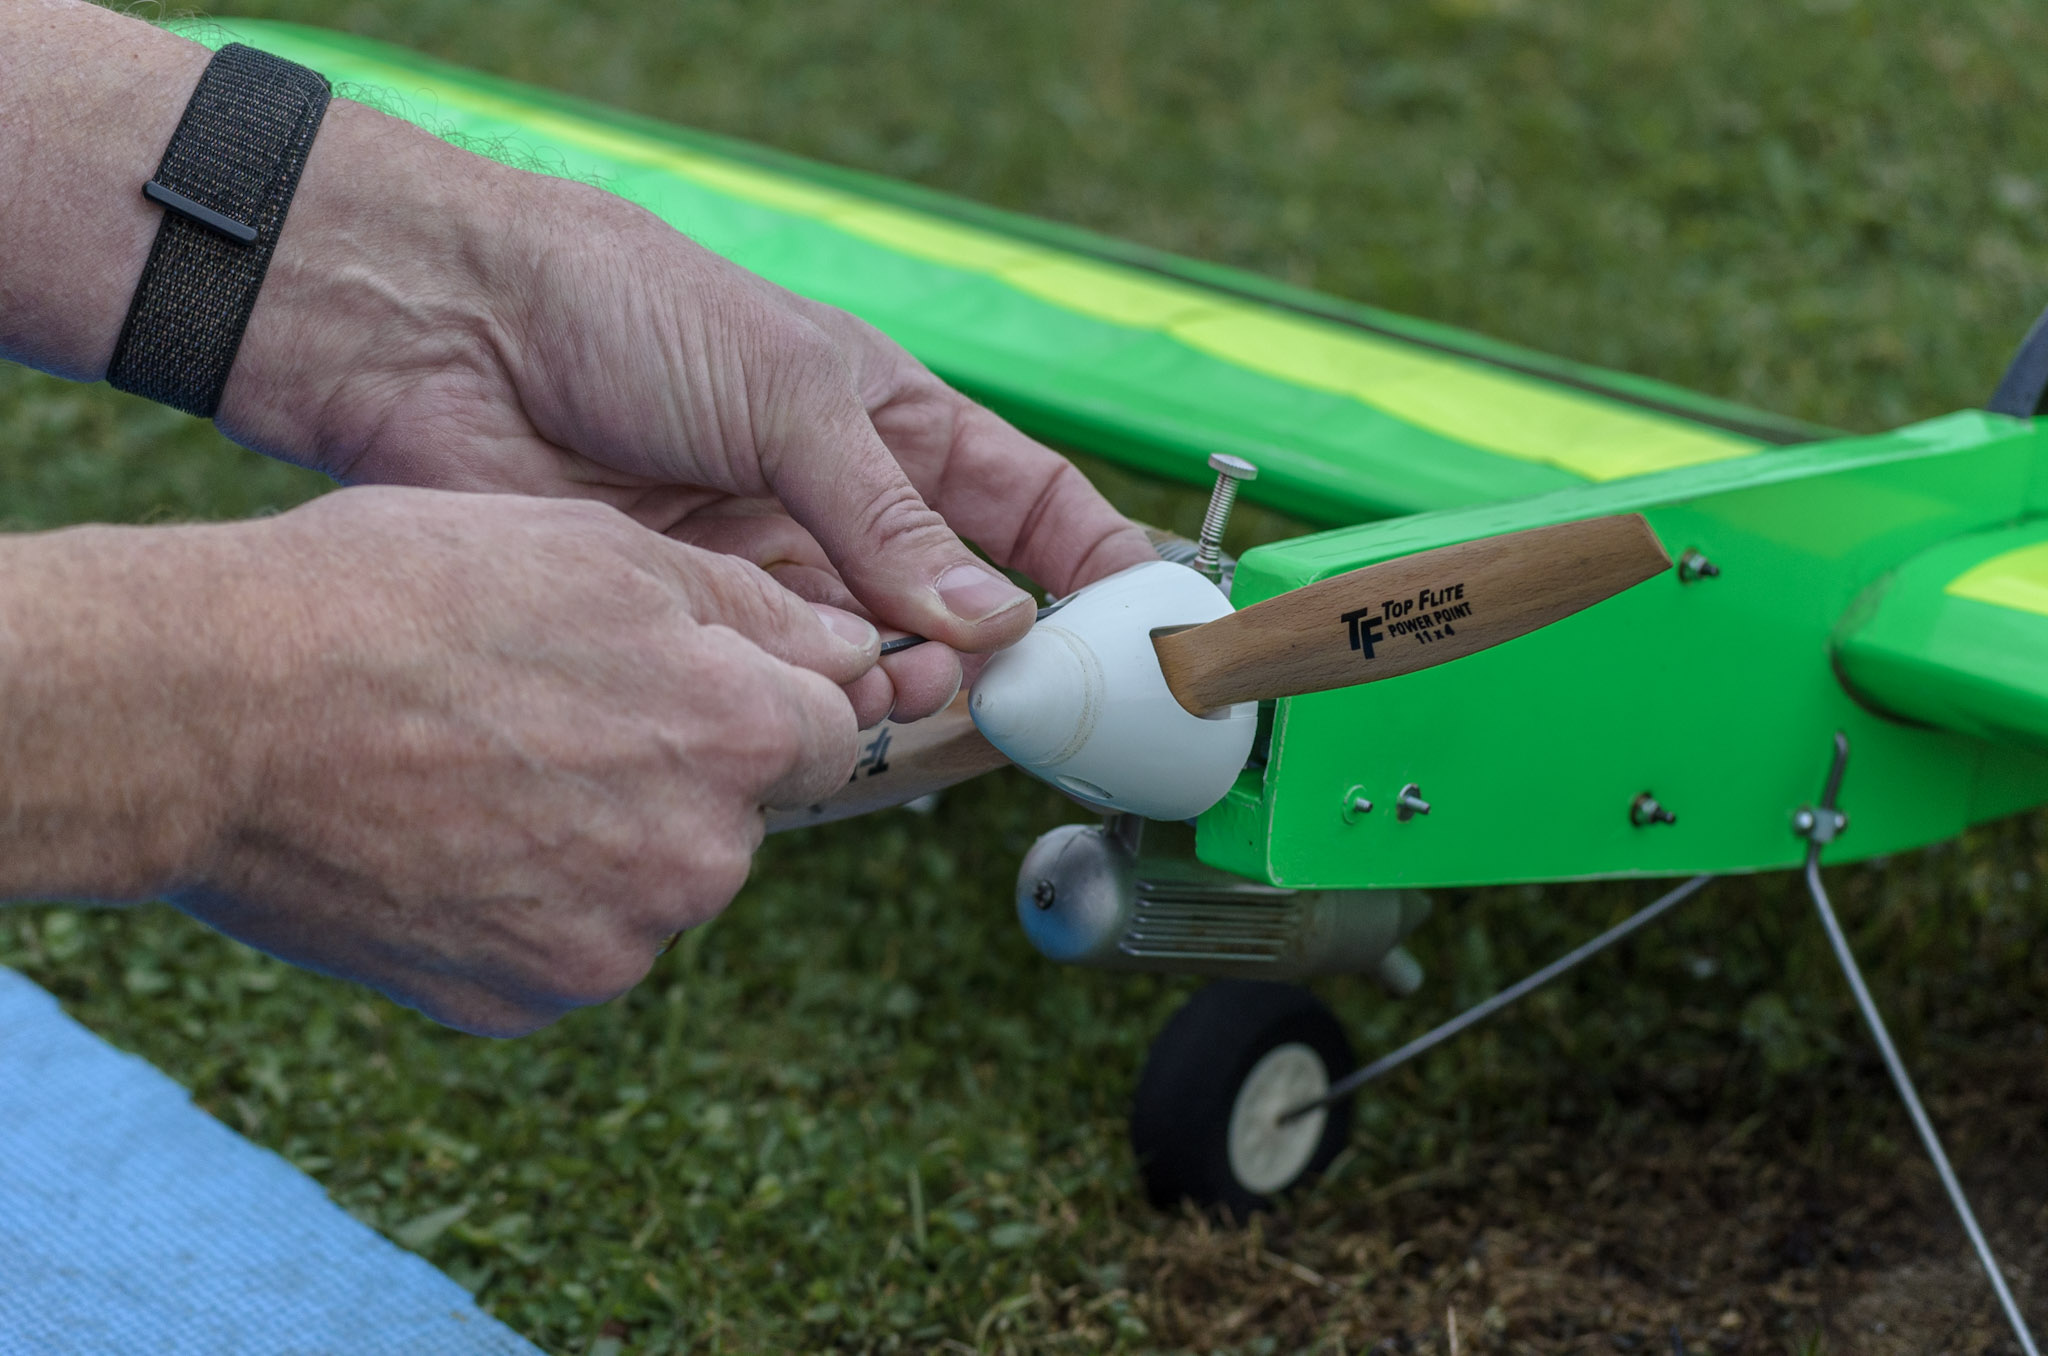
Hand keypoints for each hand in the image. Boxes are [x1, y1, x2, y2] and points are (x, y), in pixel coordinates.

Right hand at [165, 487, 867, 1034]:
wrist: (211, 715)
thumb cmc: (401, 598)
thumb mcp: (597, 547)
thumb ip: (751, 609)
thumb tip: (855, 653)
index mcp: (736, 737)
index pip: (830, 729)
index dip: (762, 691)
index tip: (686, 677)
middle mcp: (698, 860)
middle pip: (739, 816)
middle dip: (681, 768)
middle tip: (549, 711)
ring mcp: (611, 946)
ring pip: (652, 884)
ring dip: (606, 838)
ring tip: (480, 768)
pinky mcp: (523, 1004)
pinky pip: (569, 944)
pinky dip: (529, 903)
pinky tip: (446, 836)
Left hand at [213, 100, 1156, 721]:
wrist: (453, 334)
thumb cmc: (634, 314)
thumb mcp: (789, 393)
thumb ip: (887, 516)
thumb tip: (988, 619)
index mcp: (887, 422)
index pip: (1020, 501)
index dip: (1087, 557)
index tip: (1141, 623)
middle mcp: (838, 505)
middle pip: (955, 602)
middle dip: (992, 650)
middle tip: (1010, 692)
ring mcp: (769, 565)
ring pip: (874, 655)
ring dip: (903, 682)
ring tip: (904, 692)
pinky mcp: (696, 618)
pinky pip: (782, 677)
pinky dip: (817, 700)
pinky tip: (830, 705)